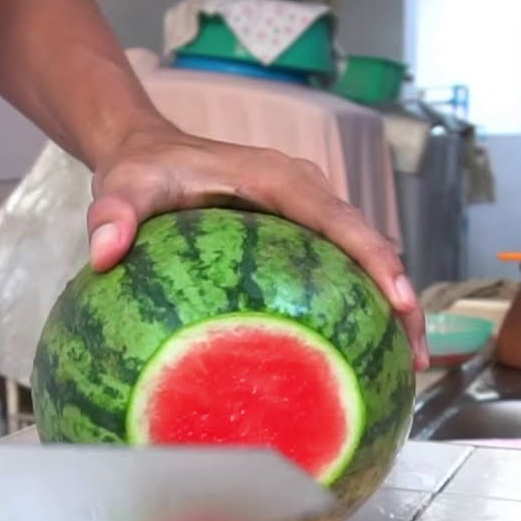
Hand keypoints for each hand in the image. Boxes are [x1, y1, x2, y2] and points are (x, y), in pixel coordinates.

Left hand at [84, 121, 429, 370]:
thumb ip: (113, 213)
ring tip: (405, 369)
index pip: (339, 220)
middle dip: (400, 298)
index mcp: (278, 180)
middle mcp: (304, 194)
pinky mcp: (300, 238)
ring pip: (363, 260)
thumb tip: (105, 251)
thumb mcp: (124, 186)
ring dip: (390, 308)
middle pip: (369, 244)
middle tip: (415, 357)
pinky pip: (340, 271)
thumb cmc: (143, 167)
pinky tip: (359, 355)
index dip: (375, 259)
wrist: (146, 151)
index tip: (398, 302)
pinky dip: (359, 307)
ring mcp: (307, 217)